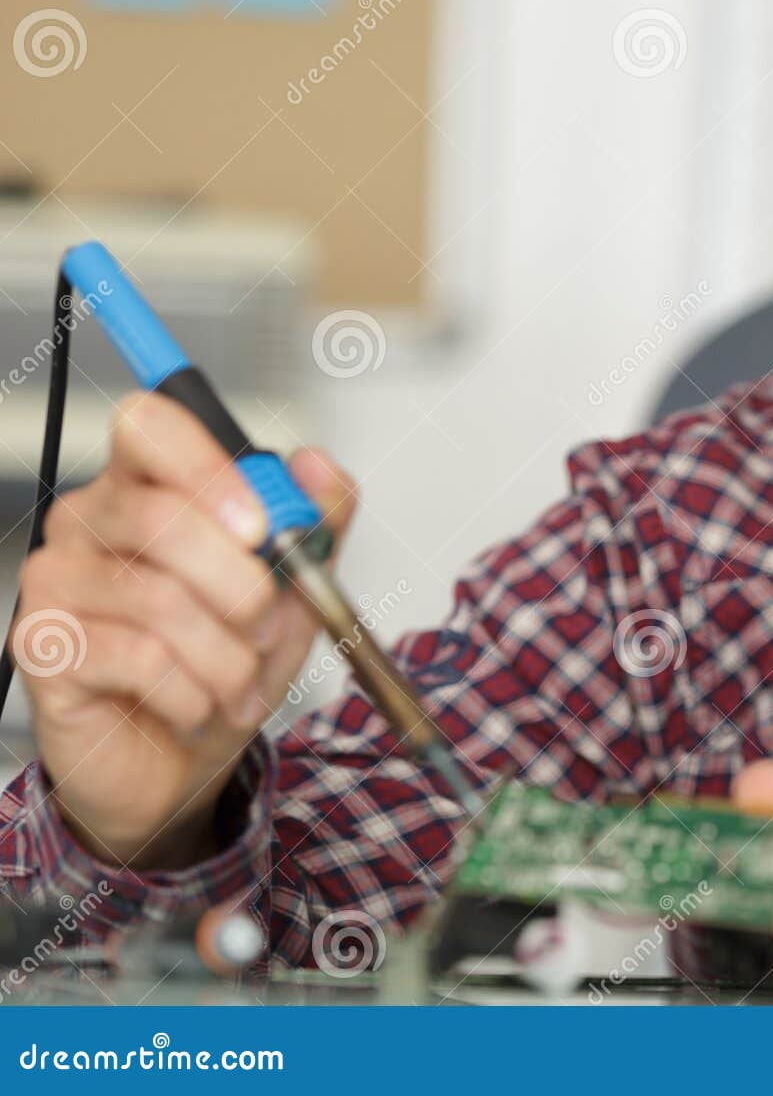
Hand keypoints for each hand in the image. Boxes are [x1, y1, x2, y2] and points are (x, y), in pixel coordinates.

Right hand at [13, 392, 355, 870]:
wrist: (186, 760)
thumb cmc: (227, 662)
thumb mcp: (296, 592)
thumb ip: (316, 524)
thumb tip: (319, 467)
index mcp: (148, 486)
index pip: (150, 425)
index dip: (209, 467)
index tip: (262, 525)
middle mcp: (91, 521)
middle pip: (162, 516)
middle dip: (243, 586)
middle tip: (266, 626)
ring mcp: (57, 580)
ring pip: (159, 599)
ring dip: (226, 656)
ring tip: (238, 682)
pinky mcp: (41, 645)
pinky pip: (137, 658)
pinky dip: (193, 694)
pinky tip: (196, 708)